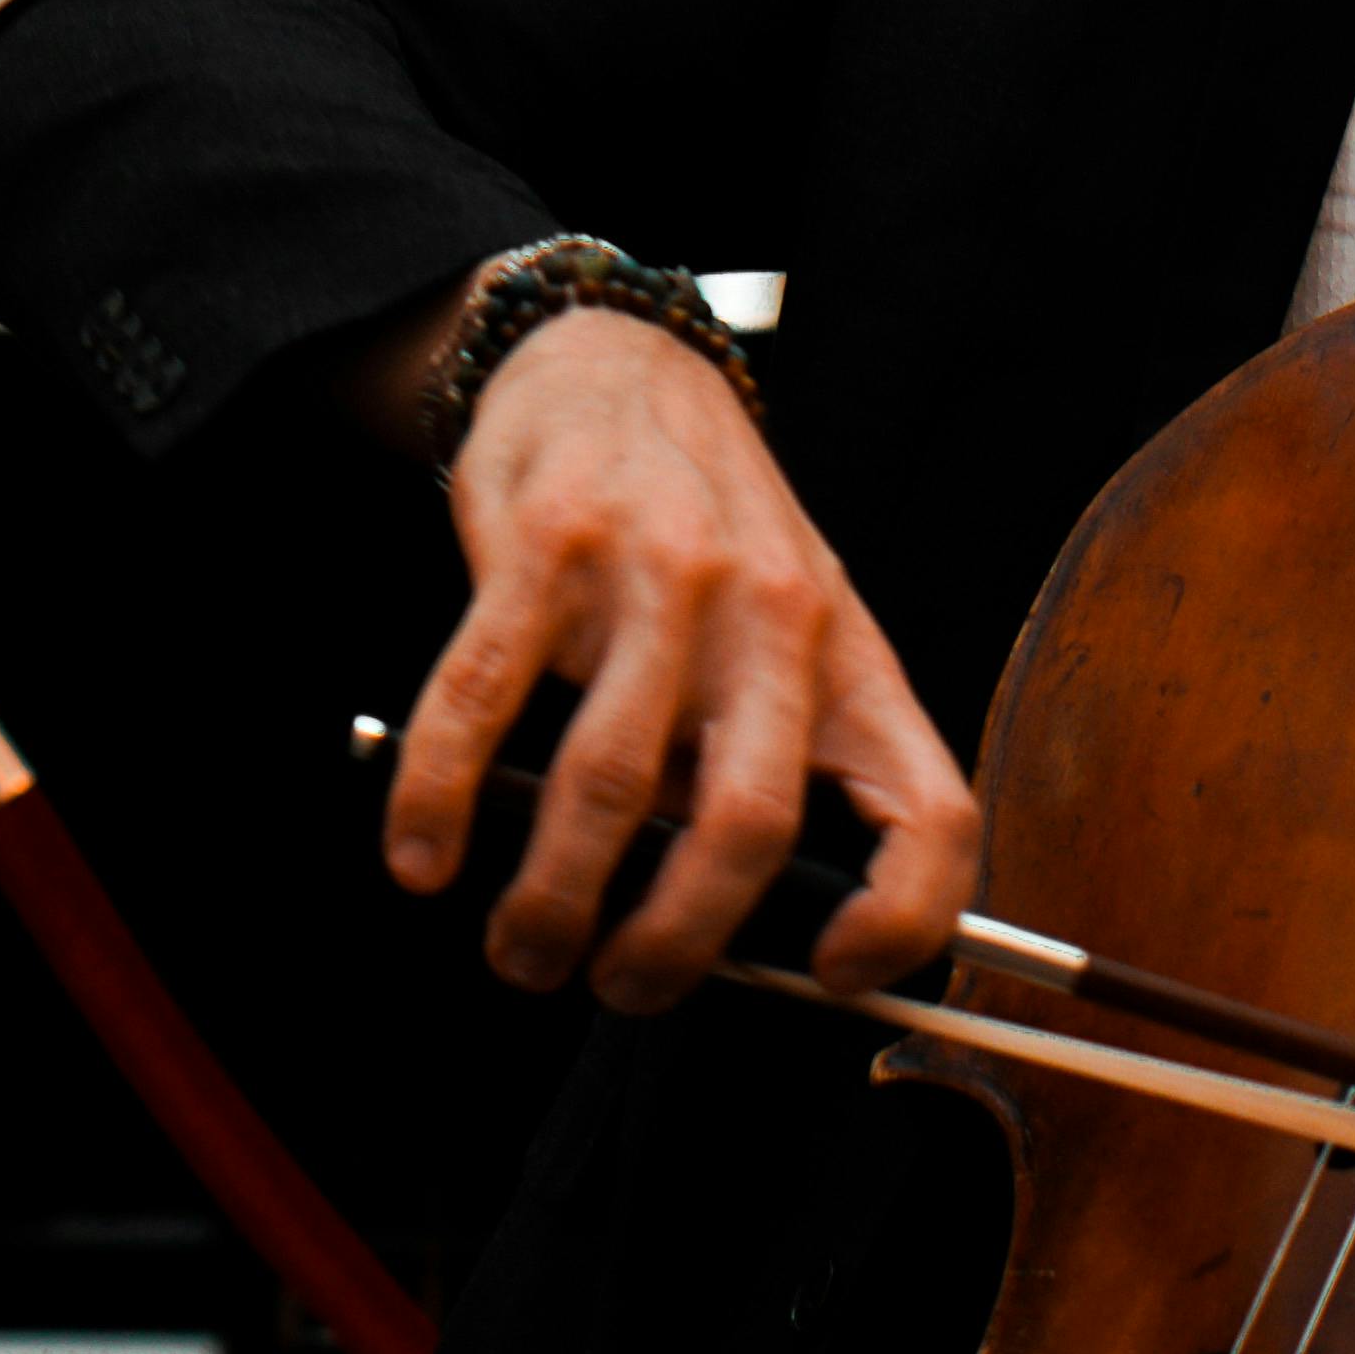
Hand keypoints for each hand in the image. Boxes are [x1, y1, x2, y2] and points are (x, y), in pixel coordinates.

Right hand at [376, 309, 977, 1009]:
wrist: (620, 367)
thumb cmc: (710, 538)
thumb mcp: (792, 632)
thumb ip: (775, 759)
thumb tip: (735, 938)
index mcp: (849, 658)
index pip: (932, 810)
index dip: (902, 918)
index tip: (829, 974)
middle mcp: (770, 615)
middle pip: (748, 823)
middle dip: (674, 943)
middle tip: (619, 986)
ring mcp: (658, 573)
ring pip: (609, 783)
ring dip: (551, 899)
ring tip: (523, 948)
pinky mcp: (546, 543)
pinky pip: (483, 703)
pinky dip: (441, 802)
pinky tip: (422, 859)